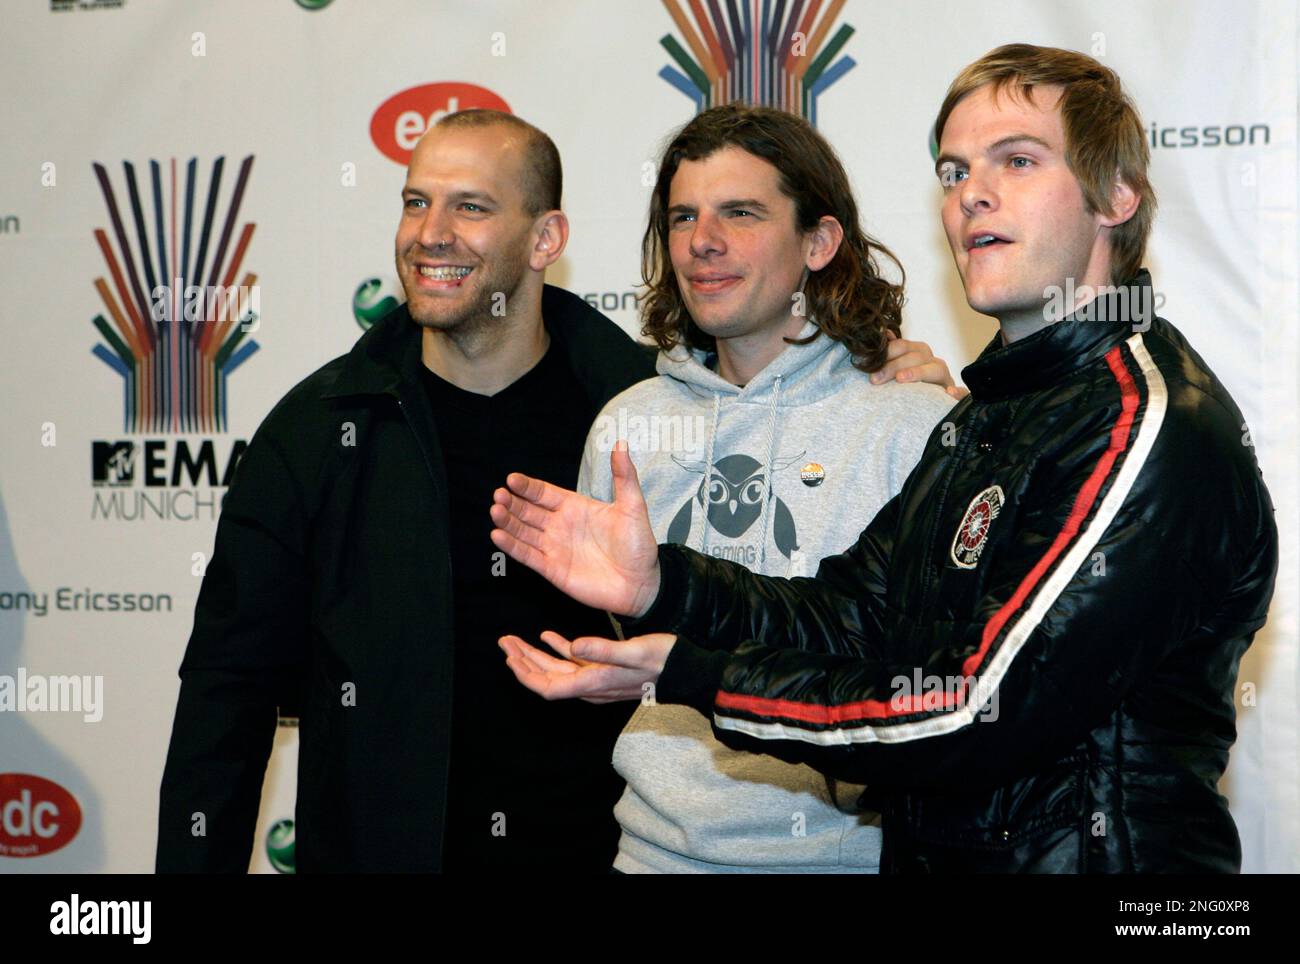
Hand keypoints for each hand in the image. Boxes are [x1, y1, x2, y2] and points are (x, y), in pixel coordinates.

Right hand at [490, 442, 660, 617]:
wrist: (642, 583)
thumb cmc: (639, 545)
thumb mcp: (633, 506)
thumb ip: (624, 476)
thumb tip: (621, 443)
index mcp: (575, 507)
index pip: (544, 493)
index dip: (527, 487)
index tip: (512, 479)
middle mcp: (560, 525)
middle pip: (528, 511)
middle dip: (512, 503)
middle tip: (498, 495)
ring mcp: (555, 547)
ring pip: (523, 532)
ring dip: (508, 522)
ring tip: (495, 511)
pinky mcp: (552, 569)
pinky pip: (528, 556)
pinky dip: (512, 547)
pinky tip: (498, 535)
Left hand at [498, 630, 676, 703]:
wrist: (685, 670)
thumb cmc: (663, 661)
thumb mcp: (633, 652)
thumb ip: (603, 650)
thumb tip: (572, 647)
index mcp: (594, 683)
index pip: (549, 687)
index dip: (526, 676)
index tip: (510, 659)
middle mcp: (591, 686)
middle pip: (547, 679)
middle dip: (523, 662)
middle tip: (505, 642)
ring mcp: (597, 678)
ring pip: (557, 670)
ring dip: (535, 656)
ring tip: (516, 641)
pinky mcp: (604, 668)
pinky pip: (575, 662)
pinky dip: (558, 649)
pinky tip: (548, 637)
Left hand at [872, 331, 968, 399]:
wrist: (925, 412)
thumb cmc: (906, 390)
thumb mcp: (895, 372)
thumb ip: (889, 355)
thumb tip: (882, 335)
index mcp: (918, 355)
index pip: (904, 346)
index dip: (887, 352)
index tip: (868, 364)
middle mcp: (932, 364)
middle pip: (917, 356)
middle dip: (894, 365)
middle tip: (875, 379)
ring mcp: (945, 380)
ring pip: (937, 369)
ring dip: (918, 372)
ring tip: (901, 380)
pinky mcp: (955, 397)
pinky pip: (961, 393)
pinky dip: (957, 392)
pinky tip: (949, 394)